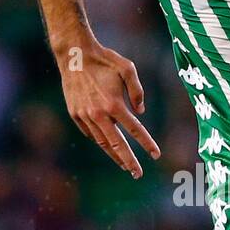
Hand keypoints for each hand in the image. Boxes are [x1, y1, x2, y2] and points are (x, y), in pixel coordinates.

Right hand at [59, 40, 159, 178]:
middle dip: (129, 161)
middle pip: (117, 144)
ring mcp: (84, 116)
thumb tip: (141, 112)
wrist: (74, 55)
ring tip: (124, 166)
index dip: (147, 144)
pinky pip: (90, 133)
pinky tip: (107, 146)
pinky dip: (100, 141)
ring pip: (102, 142)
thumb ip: (137, 92)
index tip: (156, 155)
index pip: (135, 129)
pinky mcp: (74, 114)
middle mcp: (99, 114)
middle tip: (138, 174)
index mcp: (114, 104)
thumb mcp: (128, 69)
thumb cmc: (104, 59)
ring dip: (114, 155)